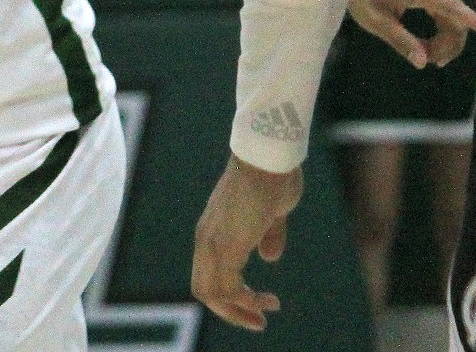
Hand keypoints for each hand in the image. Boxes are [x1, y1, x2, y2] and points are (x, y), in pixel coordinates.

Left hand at [192, 155, 305, 330]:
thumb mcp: (271, 212)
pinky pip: (226, 288)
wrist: (267, 154)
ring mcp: (212, 242)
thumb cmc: (272, 176)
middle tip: (258, 321)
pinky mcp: (226, 245)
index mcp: (213, 230)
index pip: (208, 273)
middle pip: (203, 289)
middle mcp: (206, 239)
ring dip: (237, 311)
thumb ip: (269, 233)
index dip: (230, 294)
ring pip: (210, 293)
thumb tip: (270, 255)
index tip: (258, 303)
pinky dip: (245, 301)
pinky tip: (267, 302)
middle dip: (230, 311)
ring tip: (263, 317)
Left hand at [349, 0, 475, 68]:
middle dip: (448, 46)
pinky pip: (446, 15)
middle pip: (457, 21)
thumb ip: (401, 41)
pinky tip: (427, 47)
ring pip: (453, 20)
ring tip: (424, 56)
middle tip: (427, 62)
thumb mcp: (377, 22)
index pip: (454, 9)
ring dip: (444, 42)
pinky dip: (441, 32)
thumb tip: (422, 63)